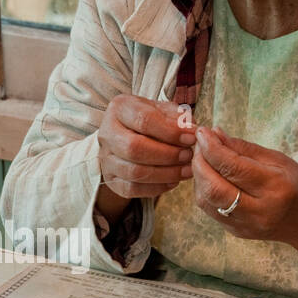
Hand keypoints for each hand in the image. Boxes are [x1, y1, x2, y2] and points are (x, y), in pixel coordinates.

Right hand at [97, 97, 195, 218]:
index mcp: (119, 108)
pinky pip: (132, 189)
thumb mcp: (162, 110)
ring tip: (186, 170)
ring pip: (134, 172)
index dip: (171, 131)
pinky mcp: (110, 180)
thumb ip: (177, 118)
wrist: (125, 138)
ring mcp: (106, 159)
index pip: (144, 120)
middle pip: (135, 148)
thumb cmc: (149, 121)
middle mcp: (107, 133)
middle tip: (188, 156)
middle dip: (167, 155)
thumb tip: (192, 131)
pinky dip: (157, 188)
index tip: (192, 138)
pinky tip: (173, 181)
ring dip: (165, 174)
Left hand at [191, 125, 297, 243]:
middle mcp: (259, 210)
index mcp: (274, 186)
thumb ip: (244, 148)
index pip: (232, 166)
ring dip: (198, 177)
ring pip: (207, 201)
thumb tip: (214, 134)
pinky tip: (209, 178)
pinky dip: (204, 191)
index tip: (202, 132)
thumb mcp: (279, 160)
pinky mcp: (237, 232)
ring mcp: (246, 225)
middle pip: (214, 188)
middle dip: (199, 163)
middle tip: (199, 146)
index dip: (211, 148)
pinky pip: (210, 210)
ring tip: (203, 160)